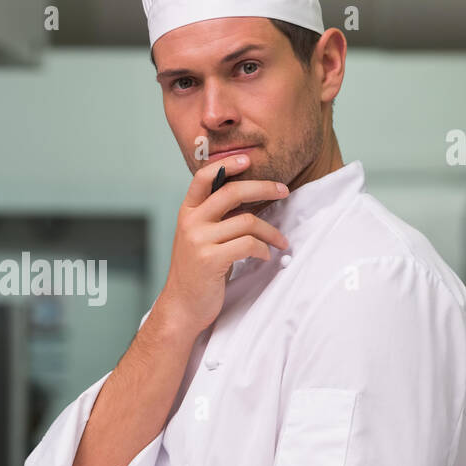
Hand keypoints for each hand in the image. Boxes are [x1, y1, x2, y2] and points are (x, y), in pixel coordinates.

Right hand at [157, 153, 289, 335]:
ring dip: (271, 231)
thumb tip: (248, 195)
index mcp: (187, 212)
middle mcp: (190, 222)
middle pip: (232, 192)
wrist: (182, 306)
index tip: (248, 159)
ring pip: (247, 221)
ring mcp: (199, 241)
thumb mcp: (199, 237)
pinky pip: (248, 245)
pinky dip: (263, 250)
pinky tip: (265, 256)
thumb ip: (215, 217)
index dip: (227, 164)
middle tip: (284, 190)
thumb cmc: (197, 272)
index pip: (203, 177)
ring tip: (281, 241)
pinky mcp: (210, 260)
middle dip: (263, 188)